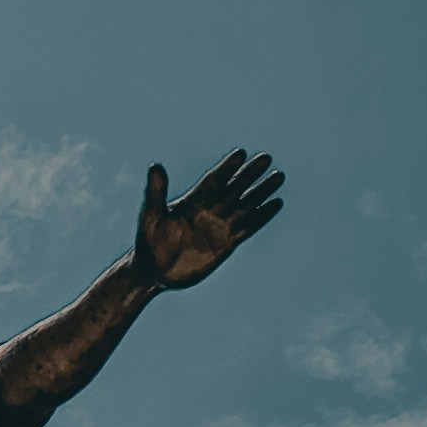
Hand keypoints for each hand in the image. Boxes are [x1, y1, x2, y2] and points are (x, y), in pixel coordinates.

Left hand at [129, 145, 284, 293]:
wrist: (154, 272)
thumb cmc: (148, 242)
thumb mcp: (151, 216)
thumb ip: (155, 192)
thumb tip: (155, 165)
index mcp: (191, 201)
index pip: (213, 181)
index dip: (226, 168)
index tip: (241, 154)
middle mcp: (208, 210)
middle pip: (233, 188)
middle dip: (249, 174)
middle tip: (266, 158)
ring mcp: (219, 226)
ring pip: (245, 205)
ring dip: (261, 192)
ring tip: (278, 176)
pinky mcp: (227, 244)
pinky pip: (248, 228)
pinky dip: (262, 216)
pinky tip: (276, 204)